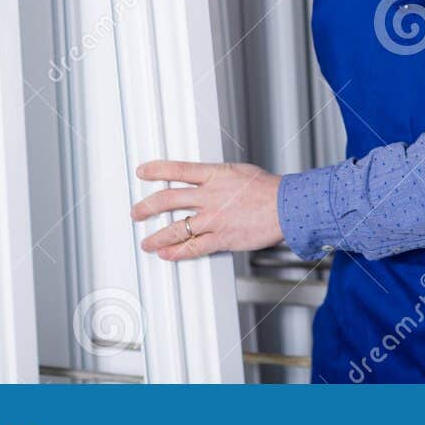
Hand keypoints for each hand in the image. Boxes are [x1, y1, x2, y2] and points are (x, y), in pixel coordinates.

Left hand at [131, 159, 284, 260]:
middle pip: (168, 200)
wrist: (287, 207)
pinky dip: (176, 253)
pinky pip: (193, 248)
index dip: (156, 170)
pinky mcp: (221, 238)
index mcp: (215, 175)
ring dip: (156, 237)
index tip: (142, 172)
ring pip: (175, 228)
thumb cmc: (268, 189)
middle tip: (137, 212)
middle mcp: (210, 196)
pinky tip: (166, 254)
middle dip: (147, 207)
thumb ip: (217, 177)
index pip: (177, 169)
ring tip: (146, 242)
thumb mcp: (239, 172)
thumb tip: (202, 179)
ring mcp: (214, 218)